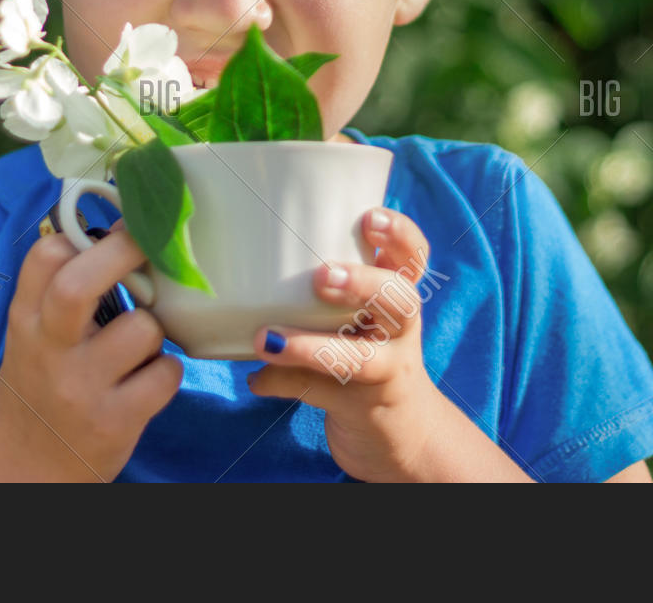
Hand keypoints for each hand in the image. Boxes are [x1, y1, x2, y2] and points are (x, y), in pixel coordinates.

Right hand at [0, 220, 181, 481]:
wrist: (22, 472)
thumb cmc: (38, 390)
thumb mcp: (31, 338)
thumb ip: (60, 294)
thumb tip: (120, 233)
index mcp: (24, 321)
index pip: (43, 257)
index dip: (83, 235)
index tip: (110, 232)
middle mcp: (47, 352)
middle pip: (78, 285)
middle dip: (124, 251)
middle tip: (148, 245)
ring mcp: (80, 389)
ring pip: (143, 329)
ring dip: (154, 329)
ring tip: (140, 346)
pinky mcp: (114, 423)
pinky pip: (165, 374)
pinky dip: (166, 371)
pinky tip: (147, 381)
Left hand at [246, 207, 517, 481]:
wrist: (401, 437)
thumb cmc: (362, 357)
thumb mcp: (351, 320)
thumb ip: (314, 293)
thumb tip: (240, 265)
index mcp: (397, 299)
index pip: (413, 259)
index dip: (399, 236)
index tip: (369, 217)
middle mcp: (400, 332)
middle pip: (401, 300)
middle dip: (364, 284)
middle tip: (322, 275)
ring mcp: (387, 373)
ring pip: (363, 358)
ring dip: (313, 347)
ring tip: (268, 339)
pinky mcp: (364, 409)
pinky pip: (322, 395)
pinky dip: (283, 384)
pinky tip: (256, 380)